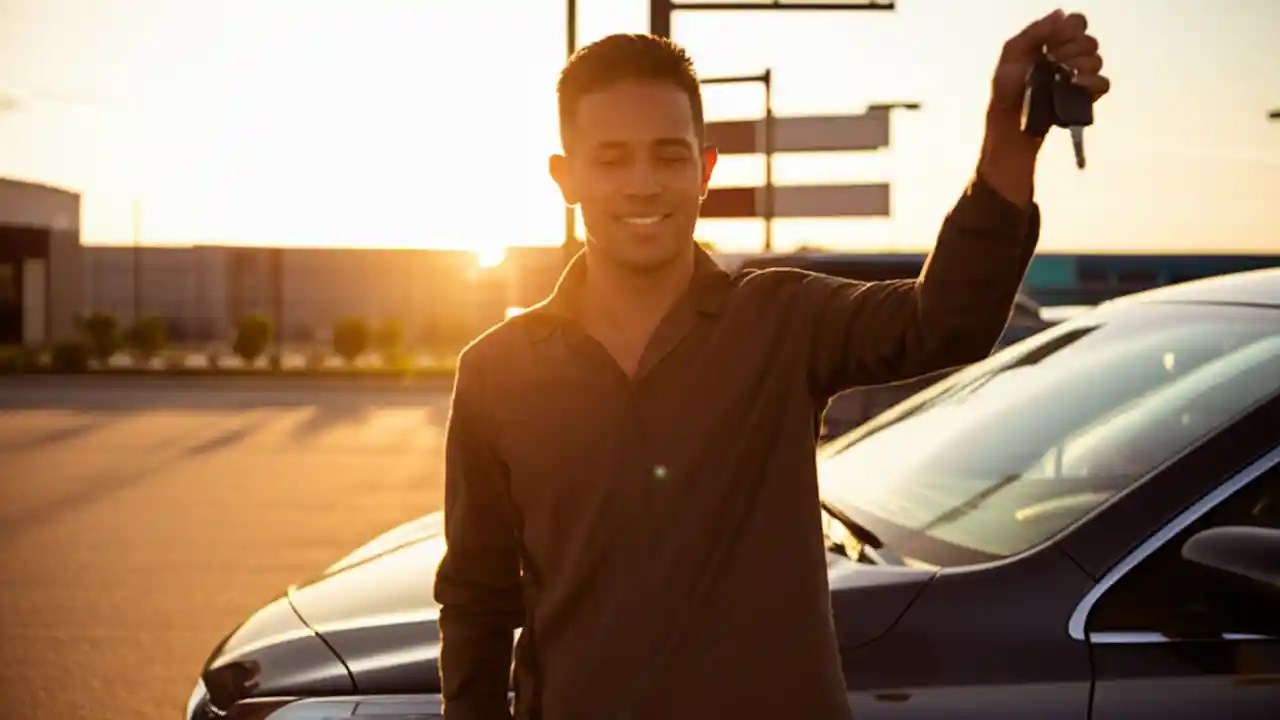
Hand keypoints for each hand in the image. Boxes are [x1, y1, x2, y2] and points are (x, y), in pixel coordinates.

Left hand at [978, 9, 1111, 205]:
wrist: (1009, 118)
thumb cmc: (1007, 88)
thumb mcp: (1013, 53)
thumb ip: (1035, 31)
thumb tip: (1060, 13)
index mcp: (1055, 42)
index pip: (1078, 22)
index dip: (1069, 28)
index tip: (1052, 41)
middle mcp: (1072, 56)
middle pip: (1089, 40)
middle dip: (1069, 49)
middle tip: (1050, 60)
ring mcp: (1081, 77)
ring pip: (1096, 60)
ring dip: (1076, 64)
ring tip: (1058, 74)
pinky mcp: (1086, 97)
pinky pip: (1103, 83)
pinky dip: (1091, 82)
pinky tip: (1074, 84)